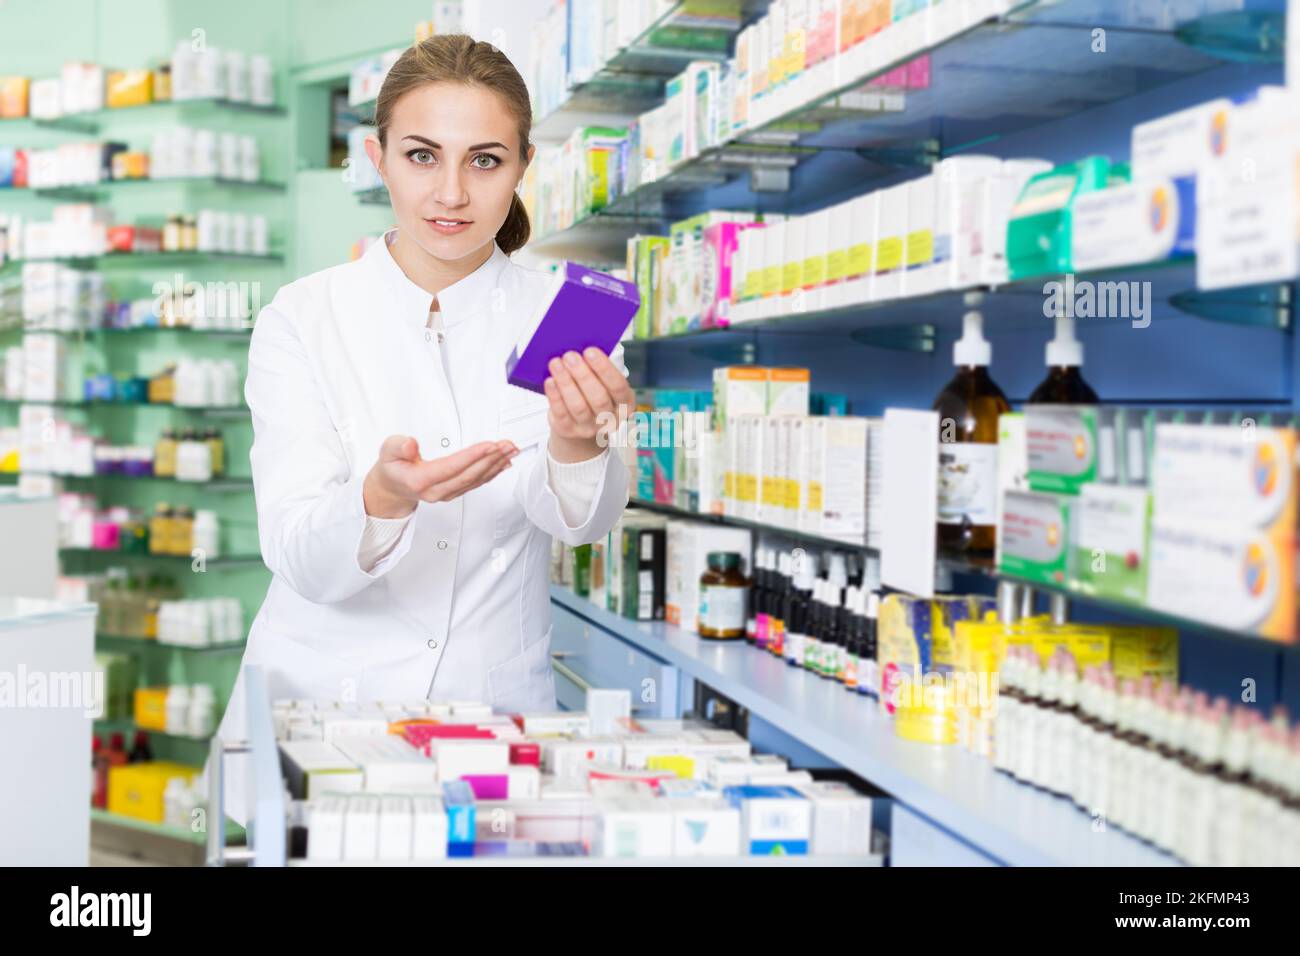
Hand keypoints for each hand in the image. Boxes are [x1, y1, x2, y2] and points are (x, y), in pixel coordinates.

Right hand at [363, 436, 517, 518]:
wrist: (393, 487)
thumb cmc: (392, 467)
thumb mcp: (387, 451)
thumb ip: (397, 446)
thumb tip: (411, 445)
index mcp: (419, 481)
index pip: (451, 468)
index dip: (472, 456)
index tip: (490, 445)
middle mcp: (436, 491)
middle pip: (468, 475)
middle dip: (491, 459)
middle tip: (508, 445)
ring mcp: (447, 494)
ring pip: (476, 479)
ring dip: (496, 464)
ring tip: (511, 450)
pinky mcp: (455, 492)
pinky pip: (477, 482)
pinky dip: (492, 472)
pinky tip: (504, 463)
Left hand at [544, 348, 634, 462]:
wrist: (579, 424)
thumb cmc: (592, 395)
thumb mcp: (602, 383)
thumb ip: (596, 369)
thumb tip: (581, 349)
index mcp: (624, 403)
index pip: (618, 386)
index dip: (604, 368)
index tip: (590, 351)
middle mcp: (610, 418)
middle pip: (598, 397)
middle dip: (583, 374)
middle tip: (570, 356)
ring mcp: (590, 427)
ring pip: (578, 406)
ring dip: (566, 382)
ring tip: (556, 364)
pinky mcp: (570, 431)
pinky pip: (562, 413)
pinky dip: (555, 396)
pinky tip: (550, 381)